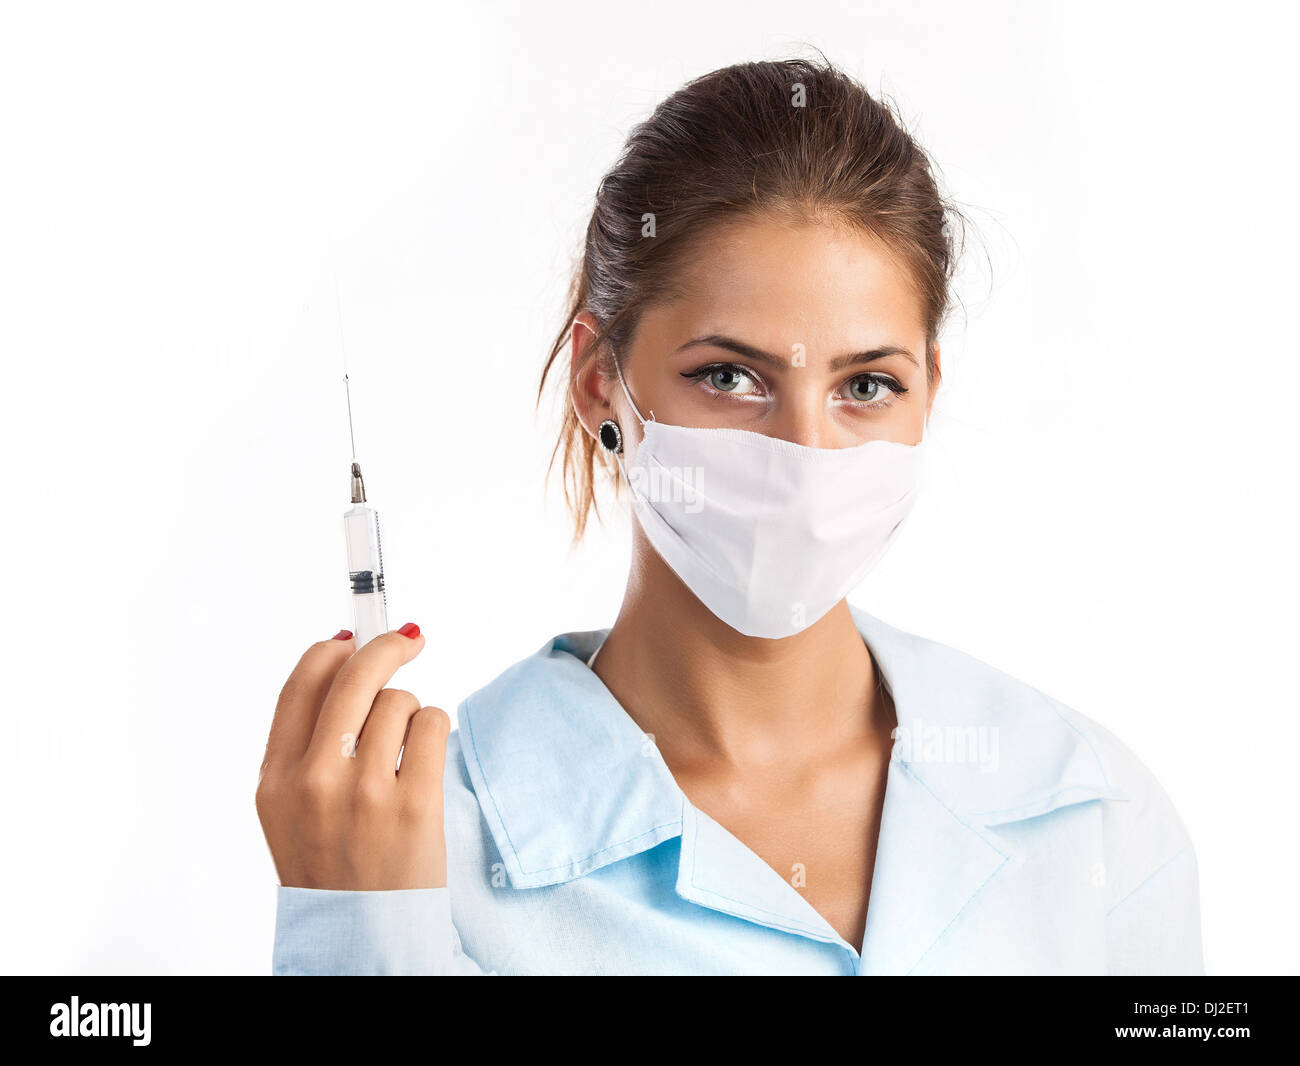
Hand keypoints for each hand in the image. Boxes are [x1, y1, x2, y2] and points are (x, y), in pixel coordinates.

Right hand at [255, 624, 449, 889]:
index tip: (356, 637)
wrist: (363, 938)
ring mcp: (365, 792)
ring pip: (398, 702)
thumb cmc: (334, 867)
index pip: (301, 683)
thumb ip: (306, 741)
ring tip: (403, 756)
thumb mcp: (290, 809)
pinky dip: (433, 733)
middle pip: (355, 676)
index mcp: (276, 779)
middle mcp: (314, 781)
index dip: (333, 649)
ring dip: (410, 714)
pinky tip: (423, 764)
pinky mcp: (414, 805)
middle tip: (409, 639)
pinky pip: (432, 725)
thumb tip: (342, 654)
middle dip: (387, 646)